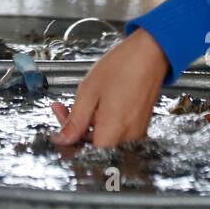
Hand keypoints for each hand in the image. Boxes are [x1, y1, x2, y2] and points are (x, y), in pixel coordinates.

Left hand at [50, 29, 169, 146]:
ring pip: (105, 140)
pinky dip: (103, 123)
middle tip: (63, 110)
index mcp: (114, 129)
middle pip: (95, 147)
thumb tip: (63, 140)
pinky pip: (116, 133)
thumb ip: (75, 121)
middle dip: (76, 131)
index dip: (71, 146)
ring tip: (80, 103)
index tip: (60, 132)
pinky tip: (96, 106)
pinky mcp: (139, 126)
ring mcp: (136, 132)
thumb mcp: (88, 91)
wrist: (149, 54)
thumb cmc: (122, 67)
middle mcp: (128, 136)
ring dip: (88, 126)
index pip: (87, 155)